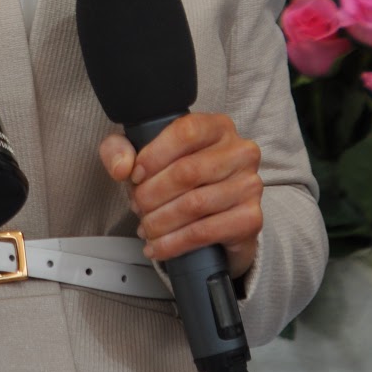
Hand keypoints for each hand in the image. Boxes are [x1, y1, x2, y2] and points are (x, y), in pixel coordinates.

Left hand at [99, 113, 262, 279]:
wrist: (217, 217)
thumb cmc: (182, 178)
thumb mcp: (144, 155)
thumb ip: (121, 149)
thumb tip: (121, 167)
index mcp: (217, 126)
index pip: (185, 132)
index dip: (154, 155)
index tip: (135, 175)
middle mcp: (240, 152)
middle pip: (187, 172)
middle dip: (152, 194)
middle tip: (137, 206)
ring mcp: (249, 185)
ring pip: (194, 204)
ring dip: (160, 221)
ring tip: (146, 227)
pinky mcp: (250, 219)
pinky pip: (205, 232)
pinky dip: (175, 243)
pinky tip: (159, 245)